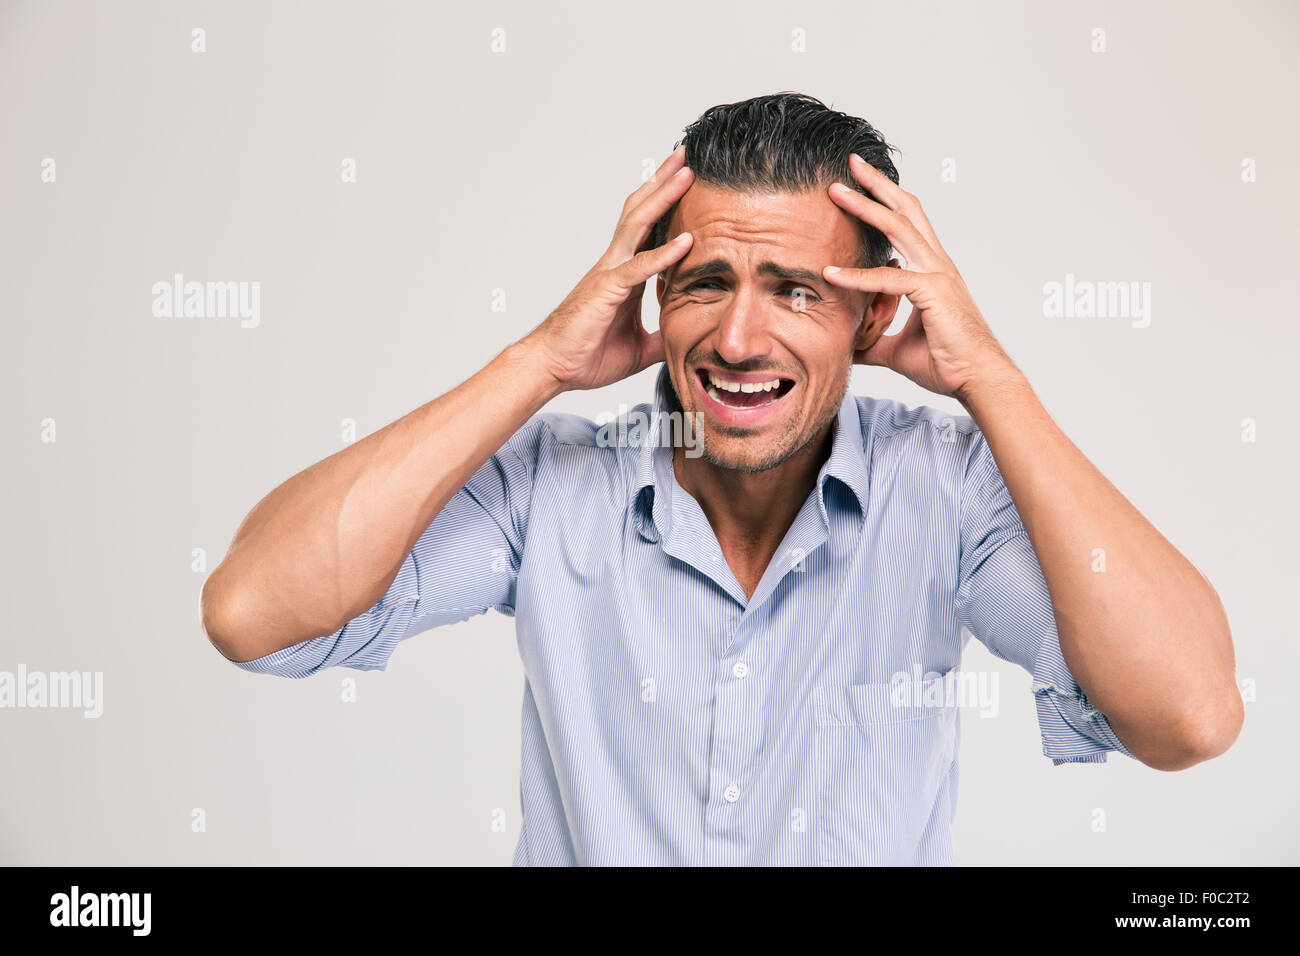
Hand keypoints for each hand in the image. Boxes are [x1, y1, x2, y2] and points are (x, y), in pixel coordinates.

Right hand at [525, 147, 695, 391]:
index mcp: (624, 275)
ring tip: (686, 173)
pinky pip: (640, 267)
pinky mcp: (607, 289)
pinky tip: (687, 240)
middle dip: (663, 182)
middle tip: (684, 156)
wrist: (552, 368)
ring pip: (639, 224)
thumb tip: (685, 340)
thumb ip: (662, 338)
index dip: (665, 204)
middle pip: (641, 212)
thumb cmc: (587, 356)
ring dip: (664, 197)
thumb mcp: (639, 348)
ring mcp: (609, 273)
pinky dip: (665, 253)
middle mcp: (615, 264)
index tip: (685, 181)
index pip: (648, 230)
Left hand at [822, 153, 1018, 401]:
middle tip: (850, 163)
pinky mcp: (933, 293)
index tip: (859, 184)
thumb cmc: (947, 363)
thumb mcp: (896, 349)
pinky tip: (830, 273)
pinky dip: (858, 276)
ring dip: (865, 207)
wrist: (979, 381)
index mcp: (931, 270)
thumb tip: (845, 344)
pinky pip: (889, 279)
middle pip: (906, 210)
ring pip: (899, 229)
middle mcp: (936, 264)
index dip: (885, 201)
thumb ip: (872, 339)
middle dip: (877, 184)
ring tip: (836, 191)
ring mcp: (937, 274)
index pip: (908, 224)